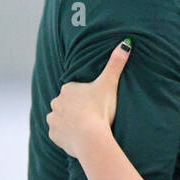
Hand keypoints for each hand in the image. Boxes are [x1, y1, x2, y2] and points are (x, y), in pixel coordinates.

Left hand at [46, 39, 132, 159]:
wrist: (91, 137)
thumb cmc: (100, 109)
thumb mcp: (109, 84)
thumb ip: (116, 63)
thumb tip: (126, 42)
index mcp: (68, 89)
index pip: (75, 91)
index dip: (86, 97)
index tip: (97, 104)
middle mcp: (56, 102)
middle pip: (67, 104)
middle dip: (76, 109)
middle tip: (93, 116)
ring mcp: (53, 119)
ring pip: (61, 118)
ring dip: (70, 122)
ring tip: (85, 128)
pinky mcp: (54, 135)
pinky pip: (59, 134)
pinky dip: (67, 136)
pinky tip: (78, 138)